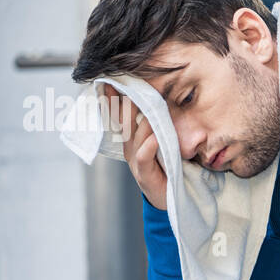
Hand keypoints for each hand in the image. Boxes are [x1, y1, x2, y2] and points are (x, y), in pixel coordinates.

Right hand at [104, 87, 167, 210]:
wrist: (169, 198)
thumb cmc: (167, 168)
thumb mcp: (161, 143)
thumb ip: (157, 125)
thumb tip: (160, 100)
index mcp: (132, 139)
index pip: (120, 116)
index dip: (114, 99)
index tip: (110, 80)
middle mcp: (130, 148)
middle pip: (124, 121)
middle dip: (124, 102)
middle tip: (125, 83)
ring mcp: (135, 161)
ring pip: (137, 136)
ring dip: (143, 120)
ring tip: (150, 103)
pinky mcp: (144, 175)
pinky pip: (144, 157)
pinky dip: (149, 146)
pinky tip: (154, 137)